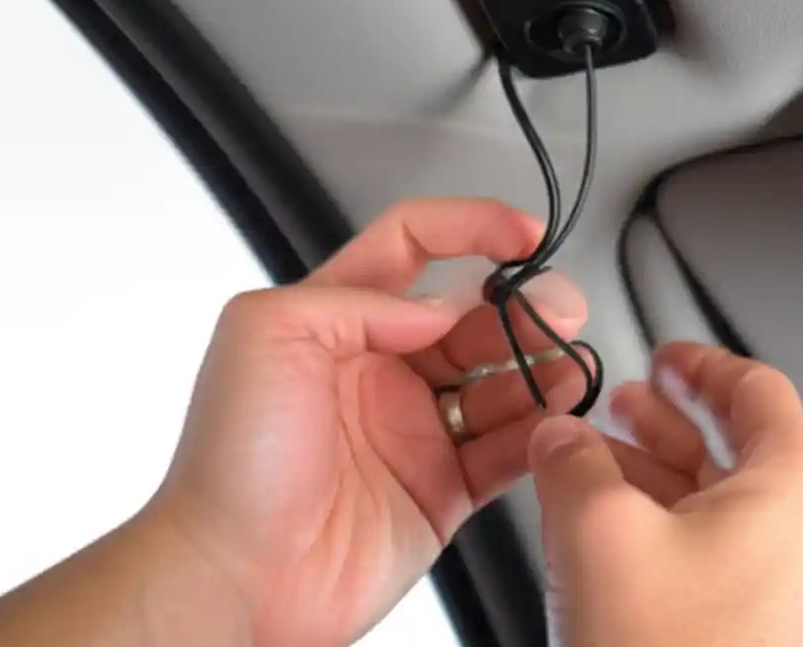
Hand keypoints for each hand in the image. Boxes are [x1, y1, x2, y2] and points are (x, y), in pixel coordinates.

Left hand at [145, 197, 598, 644]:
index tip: (522, 234)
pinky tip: (558, 415)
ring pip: (500, 382)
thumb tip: (442, 307)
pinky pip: (506, 450)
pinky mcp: (442, 488)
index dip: (469, 227)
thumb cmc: (232, 459)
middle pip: (472, 317)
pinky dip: (540, 431)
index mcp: (338, 320)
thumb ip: (357, 298)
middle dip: (523, 307)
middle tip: (560, 311)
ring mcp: (416, 429)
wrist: (237, 574)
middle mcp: (383, 369)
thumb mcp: (264, 334)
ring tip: (571, 365)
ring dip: (542, 366)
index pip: (411, 246)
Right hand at [529, 343, 802, 646]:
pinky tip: (612, 526)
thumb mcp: (597, 528)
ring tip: (602, 456)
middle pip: (740, 445)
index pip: (757, 390)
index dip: (700, 361)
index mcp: (795, 490)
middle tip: (622, 401)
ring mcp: (788, 591)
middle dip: (669, 419)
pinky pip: (719, 553)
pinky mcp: (758, 630)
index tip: (665, 353)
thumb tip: (557, 435)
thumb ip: (571, 459)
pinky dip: (669, 524)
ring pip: (725, 502)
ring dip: (661, 470)